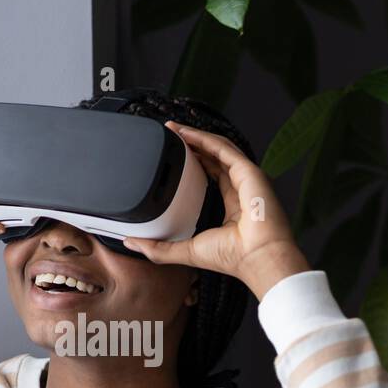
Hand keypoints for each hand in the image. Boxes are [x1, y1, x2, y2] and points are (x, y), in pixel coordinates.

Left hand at [122, 122, 310, 299]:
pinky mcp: (248, 172)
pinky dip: (205, 139)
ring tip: (174, 129)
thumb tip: (131, 243)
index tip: (173, 158)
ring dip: (196, 137)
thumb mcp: (186, 251)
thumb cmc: (232, 258)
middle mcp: (239, 189)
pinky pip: (223, 148)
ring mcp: (246, 178)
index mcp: (231, 206)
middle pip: (214, 158)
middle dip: (191, 145)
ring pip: (218, 149)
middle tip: (169, 136)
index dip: (193, 164)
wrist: (257, 258)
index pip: (211, 176)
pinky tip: (187, 134)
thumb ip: (158, 248)